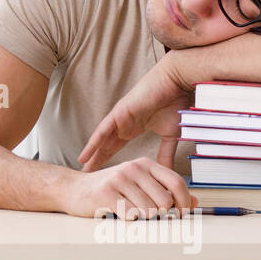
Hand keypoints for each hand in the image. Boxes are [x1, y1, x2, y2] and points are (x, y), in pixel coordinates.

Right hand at [62, 158, 195, 219]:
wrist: (73, 189)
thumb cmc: (109, 189)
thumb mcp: (139, 185)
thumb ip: (165, 191)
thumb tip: (195, 201)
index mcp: (145, 164)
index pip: (177, 182)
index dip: (185, 202)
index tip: (183, 214)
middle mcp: (133, 168)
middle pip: (165, 201)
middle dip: (161, 215)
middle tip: (149, 216)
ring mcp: (119, 179)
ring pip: (149, 211)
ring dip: (143, 219)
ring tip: (130, 213)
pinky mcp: (107, 193)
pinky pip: (131, 215)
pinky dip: (130, 220)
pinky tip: (119, 214)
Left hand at [77, 54, 193, 171]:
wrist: (177, 82)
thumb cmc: (176, 103)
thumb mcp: (170, 135)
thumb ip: (166, 153)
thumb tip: (166, 171)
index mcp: (134, 127)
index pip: (116, 148)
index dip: (108, 161)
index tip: (102, 176)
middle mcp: (124, 123)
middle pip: (105, 146)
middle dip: (96, 161)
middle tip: (87, 177)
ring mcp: (120, 118)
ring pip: (101, 140)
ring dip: (92, 155)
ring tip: (82, 169)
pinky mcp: (119, 112)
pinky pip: (102, 131)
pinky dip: (93, 143)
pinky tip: (85, 155)